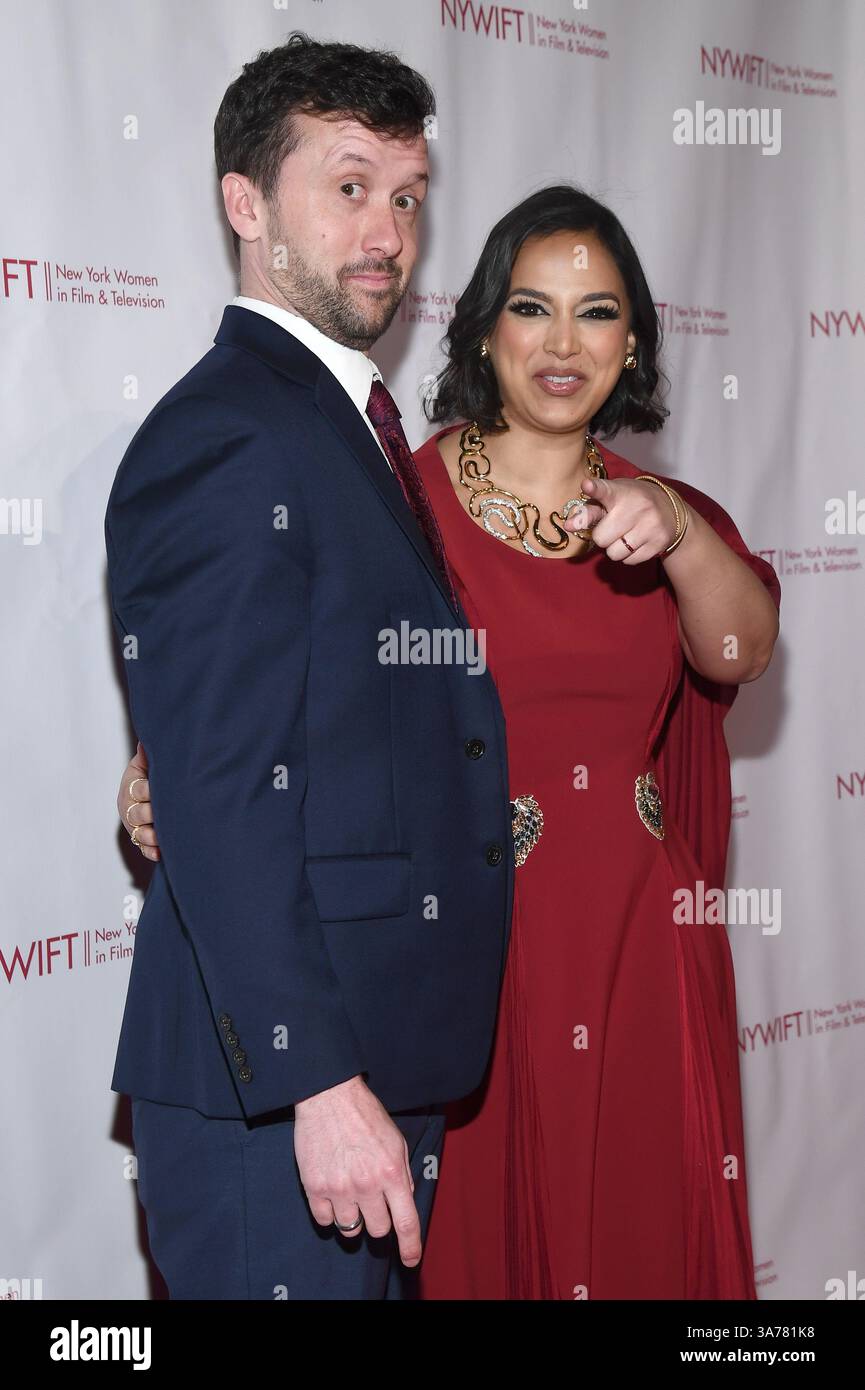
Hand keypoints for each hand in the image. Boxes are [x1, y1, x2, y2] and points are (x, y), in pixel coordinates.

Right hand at [118, 740, 158, 860]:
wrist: (153, 791)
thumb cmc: (153, 773)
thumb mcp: (148, 763)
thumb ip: (148, 756)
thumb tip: (145, 743)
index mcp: (131, 786)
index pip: (137, 789)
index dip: (147, 791)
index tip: (157, 790)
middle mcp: (130, 807)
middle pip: (137, 813)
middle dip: (149, 814)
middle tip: (162, 815)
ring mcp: (135, 825)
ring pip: (139, 833)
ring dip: (149, 836)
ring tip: (160, 838)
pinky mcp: (142, 841)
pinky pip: (144, 849)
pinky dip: (151, 852)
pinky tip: (160, 854)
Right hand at [294, 1075, 421, 1265]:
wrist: (328, 1096)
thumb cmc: (365, 1115)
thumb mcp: (396, 1141)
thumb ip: (402, 1174)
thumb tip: (404, 1200)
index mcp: (391, 1172)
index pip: (406, 1222)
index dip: (410, 1247)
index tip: (410, 1260)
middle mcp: (366, 1184)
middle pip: (378, 1230)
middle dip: (379, 1221)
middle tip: (372, 1202)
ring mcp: (339, 1188)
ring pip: (350, 1229)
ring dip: (354, 1218)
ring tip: (350, 1193)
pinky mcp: (314, 1187)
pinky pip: (324, 1221)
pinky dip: (330, 1214)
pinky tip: (332, 1194)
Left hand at [564, 475, 684, 562]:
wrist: (670, 510)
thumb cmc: (631, 503)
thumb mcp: (612, 499)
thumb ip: (589, 511)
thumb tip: (568, 526)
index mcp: (621, 492)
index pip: (605, 490)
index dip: (595, 489)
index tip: (587, 485)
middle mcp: (637, 507)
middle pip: (601, 539)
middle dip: (603, 536)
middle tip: (614, 527)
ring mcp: (650, 526)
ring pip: (614, 554)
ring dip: (615, 548)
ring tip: (626, 534)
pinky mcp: (658, 543)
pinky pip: (629, 561)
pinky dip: (628, 555)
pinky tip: (636, 541)